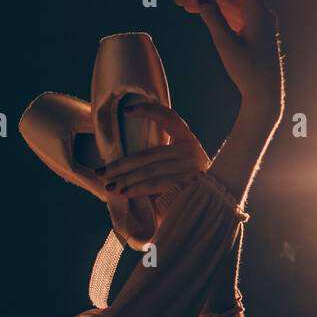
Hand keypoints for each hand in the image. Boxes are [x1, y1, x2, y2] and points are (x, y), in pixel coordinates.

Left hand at [100, 102, 209, 246]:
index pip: (169, 117)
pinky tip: (124, 192)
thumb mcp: (178, 165)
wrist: (215, 206)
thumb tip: (126, 162)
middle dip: (121, 164)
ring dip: (125, 179)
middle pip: (149, 154)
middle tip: (101, 172)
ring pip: (150, 170)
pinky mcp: (189, 183)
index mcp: (189, 139)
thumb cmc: (189, 187)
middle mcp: (191, 150)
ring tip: (109, 186)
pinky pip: (157, 184)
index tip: (128, 111)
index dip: (149, 111)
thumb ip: (161, 158)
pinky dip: (138, 188)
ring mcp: (191, 167)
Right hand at [174, 0, 282, 119]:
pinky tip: (201, 12)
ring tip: (183, 6)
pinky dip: (217, 12)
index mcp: (258, 12)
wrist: (264, 95)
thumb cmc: (247, 72)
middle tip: (178, 0)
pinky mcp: (253, 33)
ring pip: (230, 5)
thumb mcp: (225, 45)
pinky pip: (234, 15)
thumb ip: (212, 18)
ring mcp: (257, 23)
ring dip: (208, 3)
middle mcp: (260, 14)